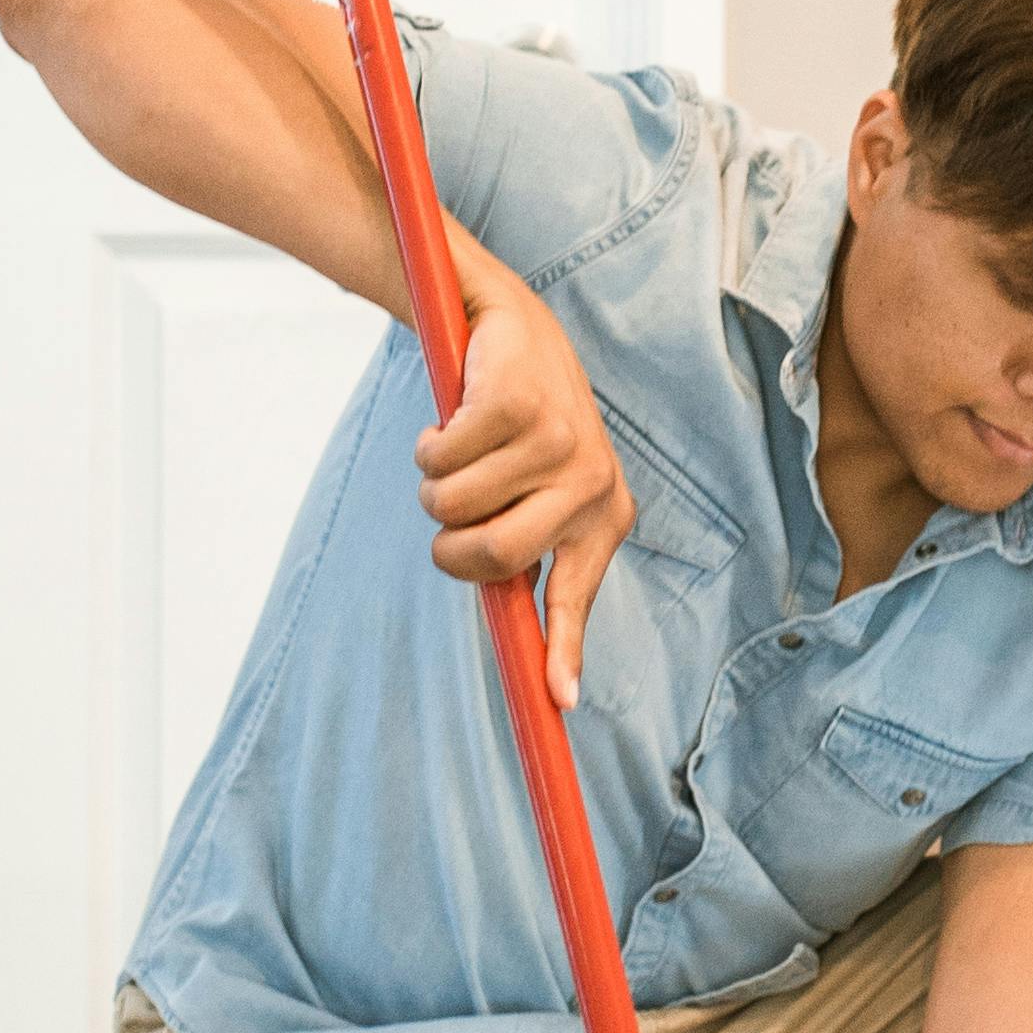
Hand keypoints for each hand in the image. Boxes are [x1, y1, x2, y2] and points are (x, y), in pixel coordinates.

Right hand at [413, 273, 634, 707]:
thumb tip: (538, 666)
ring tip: (464, 449)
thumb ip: (530, 561)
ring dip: (436, 482)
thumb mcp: (538, 495)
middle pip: (491, 559)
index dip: (563, 653)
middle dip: (450, 545)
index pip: (576, 598)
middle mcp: (591, 484)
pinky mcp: (518, 406)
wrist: (513, 329)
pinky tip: (455, 420)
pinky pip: (440, 458)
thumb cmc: (520, 429)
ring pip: (452, 506)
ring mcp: (559, 442)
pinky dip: (430, 444)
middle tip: (452, 514)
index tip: (559, 703)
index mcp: (602, 519)